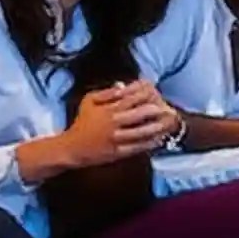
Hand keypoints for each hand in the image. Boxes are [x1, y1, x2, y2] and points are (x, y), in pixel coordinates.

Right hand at [16, 82, 171, 181]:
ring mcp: (116, 139)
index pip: (130, 99)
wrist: (73, 147)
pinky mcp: (117, 152)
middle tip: (165, 107)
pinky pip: (136, 147)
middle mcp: (113, 123)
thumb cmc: (82, 122)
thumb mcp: (88, 101)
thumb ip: (105, 93)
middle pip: (138, 115)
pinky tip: (157, 140)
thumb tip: (122, 86)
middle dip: (153, 110)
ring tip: (165, 125)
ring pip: (140, 132)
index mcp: (108, 109)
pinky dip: (148, 144)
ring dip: (155, 128)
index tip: (155, 91)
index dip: (144, 94)